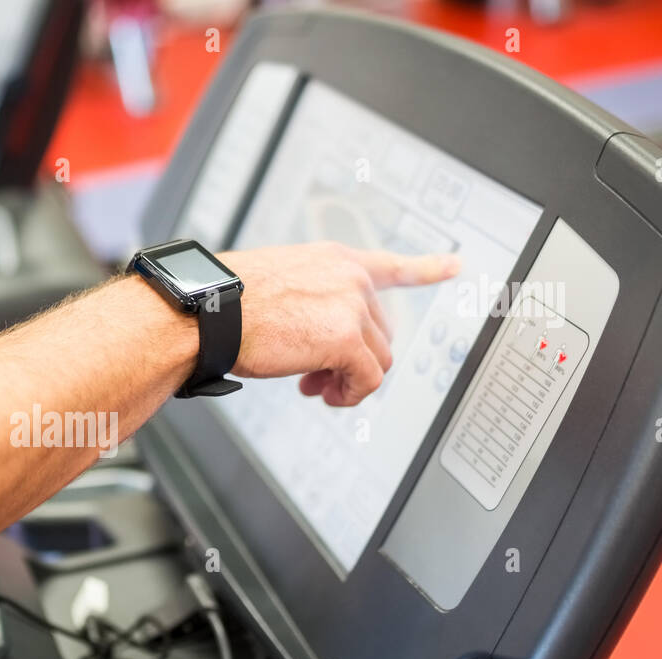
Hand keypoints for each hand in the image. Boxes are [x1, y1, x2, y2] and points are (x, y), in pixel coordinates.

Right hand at [217, 242, 461, 405]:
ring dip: (349, 381)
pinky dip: (349, 395)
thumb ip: (312, 305)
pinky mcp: (345, 339)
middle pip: (379, 331)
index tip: (453, 266)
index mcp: (333, 261)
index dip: (426, 268)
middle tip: (317, 377)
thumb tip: (322, 345)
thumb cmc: (227, 303)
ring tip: (316, 387)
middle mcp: (349, 277)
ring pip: (376, 359)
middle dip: (352, 359)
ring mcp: (351, 306)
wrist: (208, 312)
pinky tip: (325, 394)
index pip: (390, 265)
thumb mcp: (278, 288)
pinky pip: (368, 380)